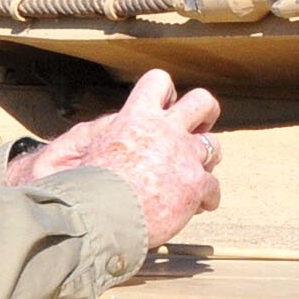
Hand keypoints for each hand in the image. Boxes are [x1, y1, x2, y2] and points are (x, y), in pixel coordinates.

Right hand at [5, 70, 221, 245]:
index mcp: (135, 118)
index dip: (167, 94)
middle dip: (206, 113)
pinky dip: (207, 198)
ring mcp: (184, 156)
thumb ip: (105, 132)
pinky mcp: (195, 184)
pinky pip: (214, 187)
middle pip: (202, 101)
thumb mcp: (83, 145)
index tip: (165, 108)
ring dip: (207, 160)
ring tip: (195, 174)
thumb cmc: (84, 187)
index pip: (158, 82)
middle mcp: (165, 130)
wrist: (96, 215)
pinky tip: (198, 206)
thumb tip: (115, 124)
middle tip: (199, 129)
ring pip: (214, 146)